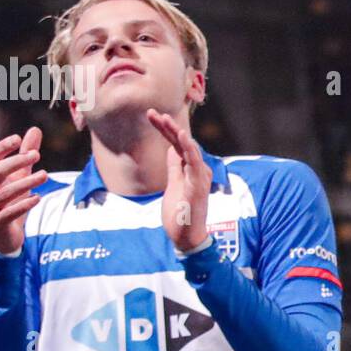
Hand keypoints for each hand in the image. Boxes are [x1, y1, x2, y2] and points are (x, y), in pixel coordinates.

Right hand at [0, 127, 44, 254]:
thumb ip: (26, 154)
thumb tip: (35, 129)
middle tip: (37, 155)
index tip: (18, 138)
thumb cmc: (11, 200)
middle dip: (16, 162)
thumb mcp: (20, 175)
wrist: (5, 234)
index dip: (2, 147)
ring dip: (25, 183)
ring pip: (5, 193)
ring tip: (45, 175)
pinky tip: (37, 198)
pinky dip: (23, 205)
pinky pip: (9, 213)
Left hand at [148, 109, 210, 252]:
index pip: (177, 144)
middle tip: (151, 112)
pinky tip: (181, 135)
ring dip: (176, 132)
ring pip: (189, 148)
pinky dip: (189, 148)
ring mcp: (199, 177)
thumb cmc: (180, 214)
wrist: (187, 237)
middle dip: (167, 126)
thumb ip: (174, 168)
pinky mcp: (198, 185)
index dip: (165, 129)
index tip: (151, 116)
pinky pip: (194, 162)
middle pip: (182, 142)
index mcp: (191, 169)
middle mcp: (198, 170)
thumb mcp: (173, 185)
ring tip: (163, 118)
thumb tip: (171, 149)